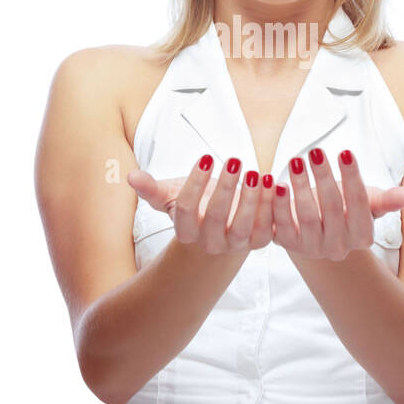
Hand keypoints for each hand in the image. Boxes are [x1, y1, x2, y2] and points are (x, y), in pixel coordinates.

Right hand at [128, 154, 273, 254]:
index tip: (205, 157)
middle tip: (233, 160)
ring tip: (255, 172)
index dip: (194, 184)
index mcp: (185, 231)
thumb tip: (130, 176)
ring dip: (251, 199)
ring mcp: (234, 245)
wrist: (222, 229)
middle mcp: (209, 242)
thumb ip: (152, 188)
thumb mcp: (173, 195)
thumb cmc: (195, 206)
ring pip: (243, 226)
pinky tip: (273, 183)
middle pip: (215, 217)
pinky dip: (271, 207)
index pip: (185, 210)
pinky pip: (266, 229)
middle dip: (224, 188)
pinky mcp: (258, 243)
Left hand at [272, 147, 403, 260]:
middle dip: (324, 177)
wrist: (314, 226)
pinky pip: (282, 225)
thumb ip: (385, 200)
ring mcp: (313, 248)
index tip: (345, 152)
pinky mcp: (288, 245)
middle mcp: (339, 247)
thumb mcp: (366, 201)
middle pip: (333, 208)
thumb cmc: (344, 207)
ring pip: (307, 216)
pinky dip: (279, 204)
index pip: (360, 204)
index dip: (352, 178)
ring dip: (301, 187)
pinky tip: (277, 183)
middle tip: (315, 152)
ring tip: (296, 161)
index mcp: (362, 236)